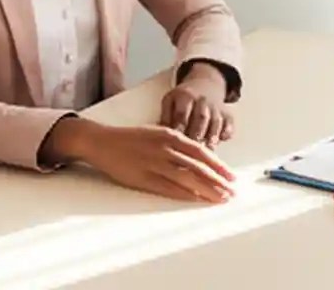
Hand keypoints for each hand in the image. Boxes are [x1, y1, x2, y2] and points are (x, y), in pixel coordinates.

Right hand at [42, 117, 235, 202]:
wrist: (102, 141)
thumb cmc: (131, 138)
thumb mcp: (157, 134)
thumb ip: (176, 144)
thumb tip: (198, 156)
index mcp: (170, 135)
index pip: (201, 152)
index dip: (218, 165)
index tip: (231, 176)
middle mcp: (164, 148)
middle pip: (198, 166)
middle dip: (218, 180)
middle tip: (231, 191)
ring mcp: (154, 164)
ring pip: (187, 178)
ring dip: (206, 190)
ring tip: (219, 198)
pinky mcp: (143, 177)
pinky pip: (169, 188)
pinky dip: (185, 195)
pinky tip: (196, 200)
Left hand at [160, 63, 232, 147]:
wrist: (206, 84)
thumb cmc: (184, 97)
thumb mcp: (170, 100)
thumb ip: (165, 116)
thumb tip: (159, 135)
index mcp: (185, 96)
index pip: (182, 114)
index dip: (179, 129)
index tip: (175, 143)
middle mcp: (203, 100)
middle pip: (200, 119)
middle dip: (195, 136)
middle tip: (189, 152)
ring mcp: (217, 107)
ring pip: (216, 122)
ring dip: (211, 137)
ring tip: (205, 151)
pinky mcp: (227, 114)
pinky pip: (229, 124)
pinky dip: (226, 133)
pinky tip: (220, 141)